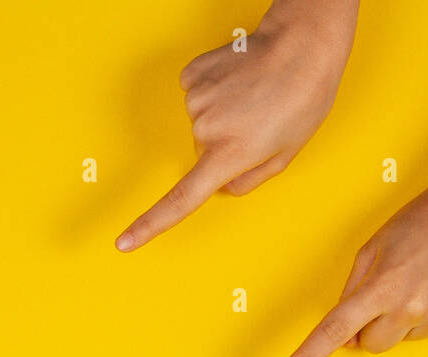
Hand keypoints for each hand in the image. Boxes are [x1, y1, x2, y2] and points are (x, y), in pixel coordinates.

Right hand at [115, 0, 357, 251]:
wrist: (300, 44)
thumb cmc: (302, 98)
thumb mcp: (286, 154)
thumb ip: (250, 180)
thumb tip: (224, 187)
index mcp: (229, 155)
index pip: (181, 200)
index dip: (150, 224)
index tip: (125, 241)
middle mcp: (206, 130)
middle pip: (201, 151)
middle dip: (224, 143)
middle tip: (257, 121)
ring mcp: (196, 99)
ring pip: (199, 121)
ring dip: (222, 113)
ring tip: (252, 96)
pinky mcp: (192, 74)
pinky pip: (196, 93)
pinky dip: (213, 90)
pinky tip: (236, 81)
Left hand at [275, 172, 427, 356]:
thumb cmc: (419, 225)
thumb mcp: (373, 250)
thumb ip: (351, 293)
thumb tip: (347, 338)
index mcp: (381, 287)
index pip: (335, 330)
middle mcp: (411, 307)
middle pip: (372, 345)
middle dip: (373, 327)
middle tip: (393, 292)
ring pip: (405, 339)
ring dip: (408, 318)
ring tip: (427, 281)